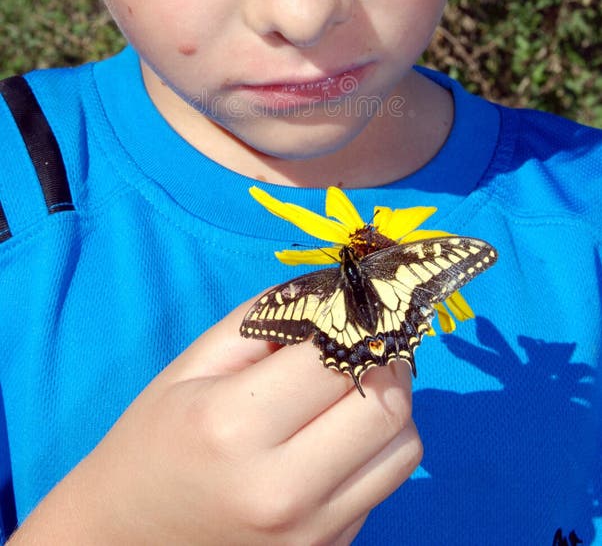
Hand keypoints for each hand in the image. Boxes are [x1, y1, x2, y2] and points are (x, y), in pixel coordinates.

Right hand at [11, 300, 421, 544]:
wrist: (128, 537)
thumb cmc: (156, 438)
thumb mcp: (195, 363)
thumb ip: (267, 317)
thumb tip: (336, 292)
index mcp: (235, 427)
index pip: (337, 356)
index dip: (355, 319)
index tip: (354, 302)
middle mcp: (282, 489)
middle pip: (387, 405)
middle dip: (384, 358)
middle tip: (363, 340)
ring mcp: (310, 533)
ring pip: (404, 447)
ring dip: (390, 405)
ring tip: (352, 388)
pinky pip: (384, 484)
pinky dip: (375, 449)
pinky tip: (337, 436)